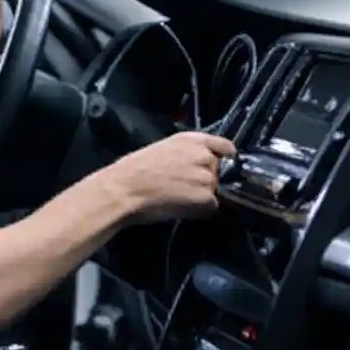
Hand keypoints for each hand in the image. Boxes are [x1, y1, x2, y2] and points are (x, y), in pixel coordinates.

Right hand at [99, 132, 235, 224]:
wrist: (124, 188)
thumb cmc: (134, 169)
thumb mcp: (163, 149)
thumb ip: (185, 153)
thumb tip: (195, 164)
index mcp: (192, 139)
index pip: (225, 146)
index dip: (224, 157)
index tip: (221, 165)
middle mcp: (204, 155)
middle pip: (219, 171)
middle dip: (206, 179)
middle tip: (183, 186)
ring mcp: (207, 177)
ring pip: (214, 190)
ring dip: (202, 195)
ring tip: (178, 198)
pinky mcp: (206, 197)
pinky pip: (211, 206)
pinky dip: (199, 210)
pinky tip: (180, 207)